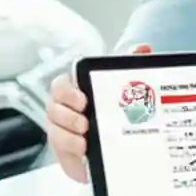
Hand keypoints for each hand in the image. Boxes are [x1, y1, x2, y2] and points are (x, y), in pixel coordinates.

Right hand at [49, 44, 150, 183]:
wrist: (120, 146)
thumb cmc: (117, 112)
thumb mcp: (126, 88)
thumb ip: (132, 65)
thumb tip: (142, 48)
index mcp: (77, 90)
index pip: (61, 84)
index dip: (67, 91)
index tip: (82, 99)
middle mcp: (66, 108)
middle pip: (53, 104)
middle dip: (66, 112)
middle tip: (84, 119)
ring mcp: (63, 128)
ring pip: (54, 125)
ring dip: (69, 128)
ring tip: (85, 132)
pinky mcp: (65, 148)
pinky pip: (59, 144)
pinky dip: (70, 144)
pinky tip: (82, 146)